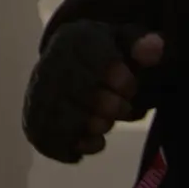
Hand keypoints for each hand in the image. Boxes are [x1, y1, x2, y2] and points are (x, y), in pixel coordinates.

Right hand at [24, 21, 163, 162]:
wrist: (63, 64)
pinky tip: (93, 140)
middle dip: (111, 106)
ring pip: (64, 119)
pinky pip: (50, 140)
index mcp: (73, 41)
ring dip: (94, 126)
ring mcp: (38, 95)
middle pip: (81, 92)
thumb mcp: (123, 42)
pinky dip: (77, 146)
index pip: (97, 62)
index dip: (123, 81)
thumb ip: (141, 44)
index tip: (129, 86)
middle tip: (122, 107)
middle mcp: (49, 66)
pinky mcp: (33, 120)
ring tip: (105, 122)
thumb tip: (155, 47)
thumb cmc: (101, 55)